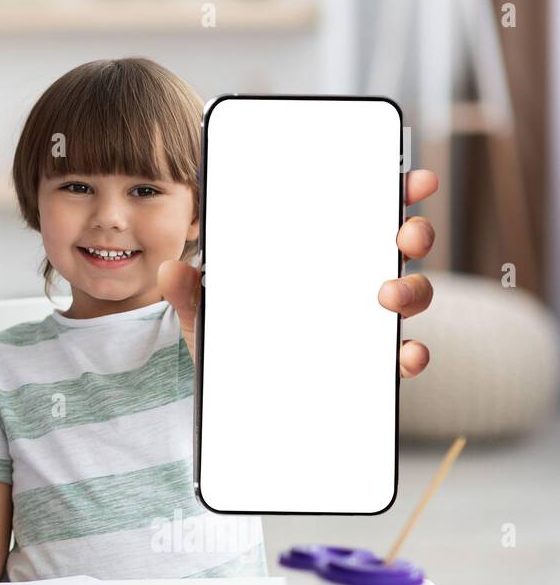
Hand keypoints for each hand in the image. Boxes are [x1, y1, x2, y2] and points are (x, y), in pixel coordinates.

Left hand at [158, 168, 439, 378]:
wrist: (238, 407)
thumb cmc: (230, 347)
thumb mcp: (206, 317)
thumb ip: (190, 294)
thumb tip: (170, 269)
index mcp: (317, 256)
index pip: (359, 213)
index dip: (393, 189)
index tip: (411, 177)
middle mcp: (349, 282)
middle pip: (399, 246)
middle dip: (414, 231)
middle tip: (405, 233)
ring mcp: (365, 323)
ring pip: (411, 294)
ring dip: (413, 289)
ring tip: (388, 295)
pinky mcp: (371, 365)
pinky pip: (402, 355)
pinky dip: (411, 354)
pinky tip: (405, 354)